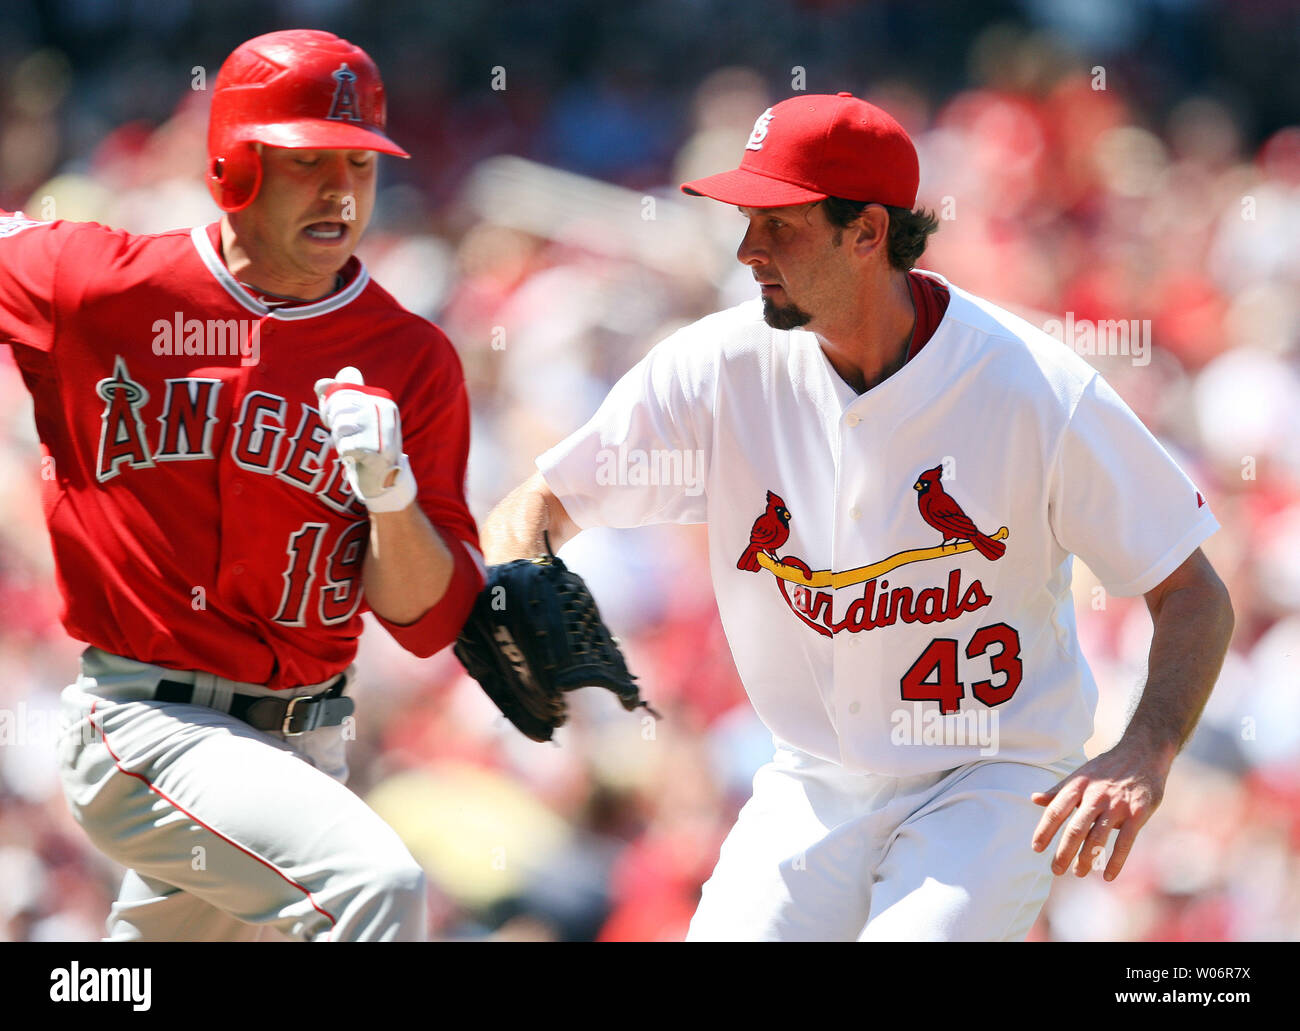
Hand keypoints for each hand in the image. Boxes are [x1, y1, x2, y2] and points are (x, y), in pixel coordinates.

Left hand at [313, 366, 417, 512]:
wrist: (382, 478)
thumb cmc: (363, 442)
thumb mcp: (351, 416)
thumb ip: (335, 396)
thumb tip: (321, 384)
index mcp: (382, 399)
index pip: (342, 391)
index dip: (330, 406)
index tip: (334, 418)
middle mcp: (386, 411)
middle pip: (340, 407)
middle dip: (334, 424)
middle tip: (344, 435)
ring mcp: (384, 431)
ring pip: (342, 426)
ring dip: (340, 440)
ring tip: (353, 446)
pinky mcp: (378, 451)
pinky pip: (346, 446)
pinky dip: (345, 453)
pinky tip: (357, 457)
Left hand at [1030, 740, 1170, 880]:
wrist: (1142, 753)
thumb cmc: (1106, 768)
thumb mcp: (1080, 774)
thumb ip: (1059, 791)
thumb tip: (1034, 799)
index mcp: (1077, 786)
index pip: (1055, 811)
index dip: (1044, 831)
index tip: (1036, 848)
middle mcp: (1094, 796)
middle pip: (1075, 829)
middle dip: (1063, 852)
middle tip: (1055, 870)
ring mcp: (1116, 805)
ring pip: (1098, 838)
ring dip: (1086, 859)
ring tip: (1078, 873)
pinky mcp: (1137, 813)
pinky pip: (1125, 842)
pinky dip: (1116, 861)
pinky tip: (1108, 876)